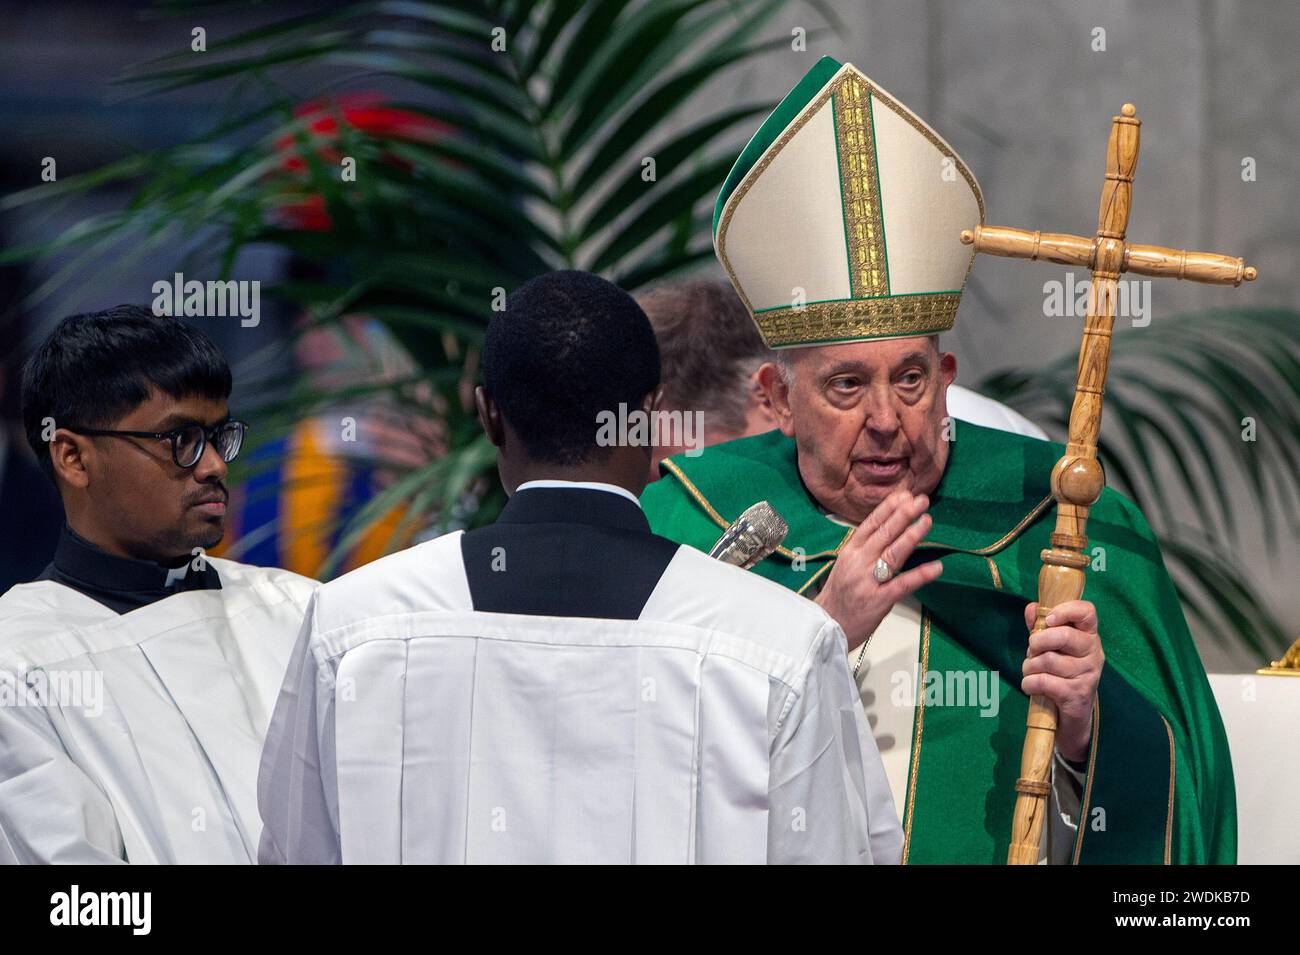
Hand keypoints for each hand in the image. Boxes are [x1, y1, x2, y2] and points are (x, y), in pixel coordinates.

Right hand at [814, 489, 942, 649]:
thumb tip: (887, 527)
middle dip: (903, 514)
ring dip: (912, 535)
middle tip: (920, 500)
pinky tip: (936, 567)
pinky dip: (920, 574)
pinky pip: (903, 584)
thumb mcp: (846, 566)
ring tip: (927, 521)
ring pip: (893, 553)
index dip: (888, 508)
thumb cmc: (839, 596)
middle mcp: (858, 563)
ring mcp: (868, 581)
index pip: (870, 524)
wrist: (826, 626)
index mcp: (850, 552)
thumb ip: (864, 548)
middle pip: (883, 534)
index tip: (904, 495)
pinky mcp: (878, 600)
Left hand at [1021, 600, 1104, 762]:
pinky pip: (1044, 681)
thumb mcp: (1052, 648)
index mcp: (1089, 636)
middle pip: (1064, 635)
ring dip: (1030, 666)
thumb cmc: (1061, 674)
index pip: (1087, 612)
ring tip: (1032, 671)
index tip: (1049, 619)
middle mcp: (1093, 653)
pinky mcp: (1077, 694)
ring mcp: (1088, 674)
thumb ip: (1041, 627)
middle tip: (1032, 650)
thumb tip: (1031, 608)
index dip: (1066, 610)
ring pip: (1048, 660)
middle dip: (1037, 642)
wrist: (1073, 715)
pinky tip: (1031, 686)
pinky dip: (1029, 683)